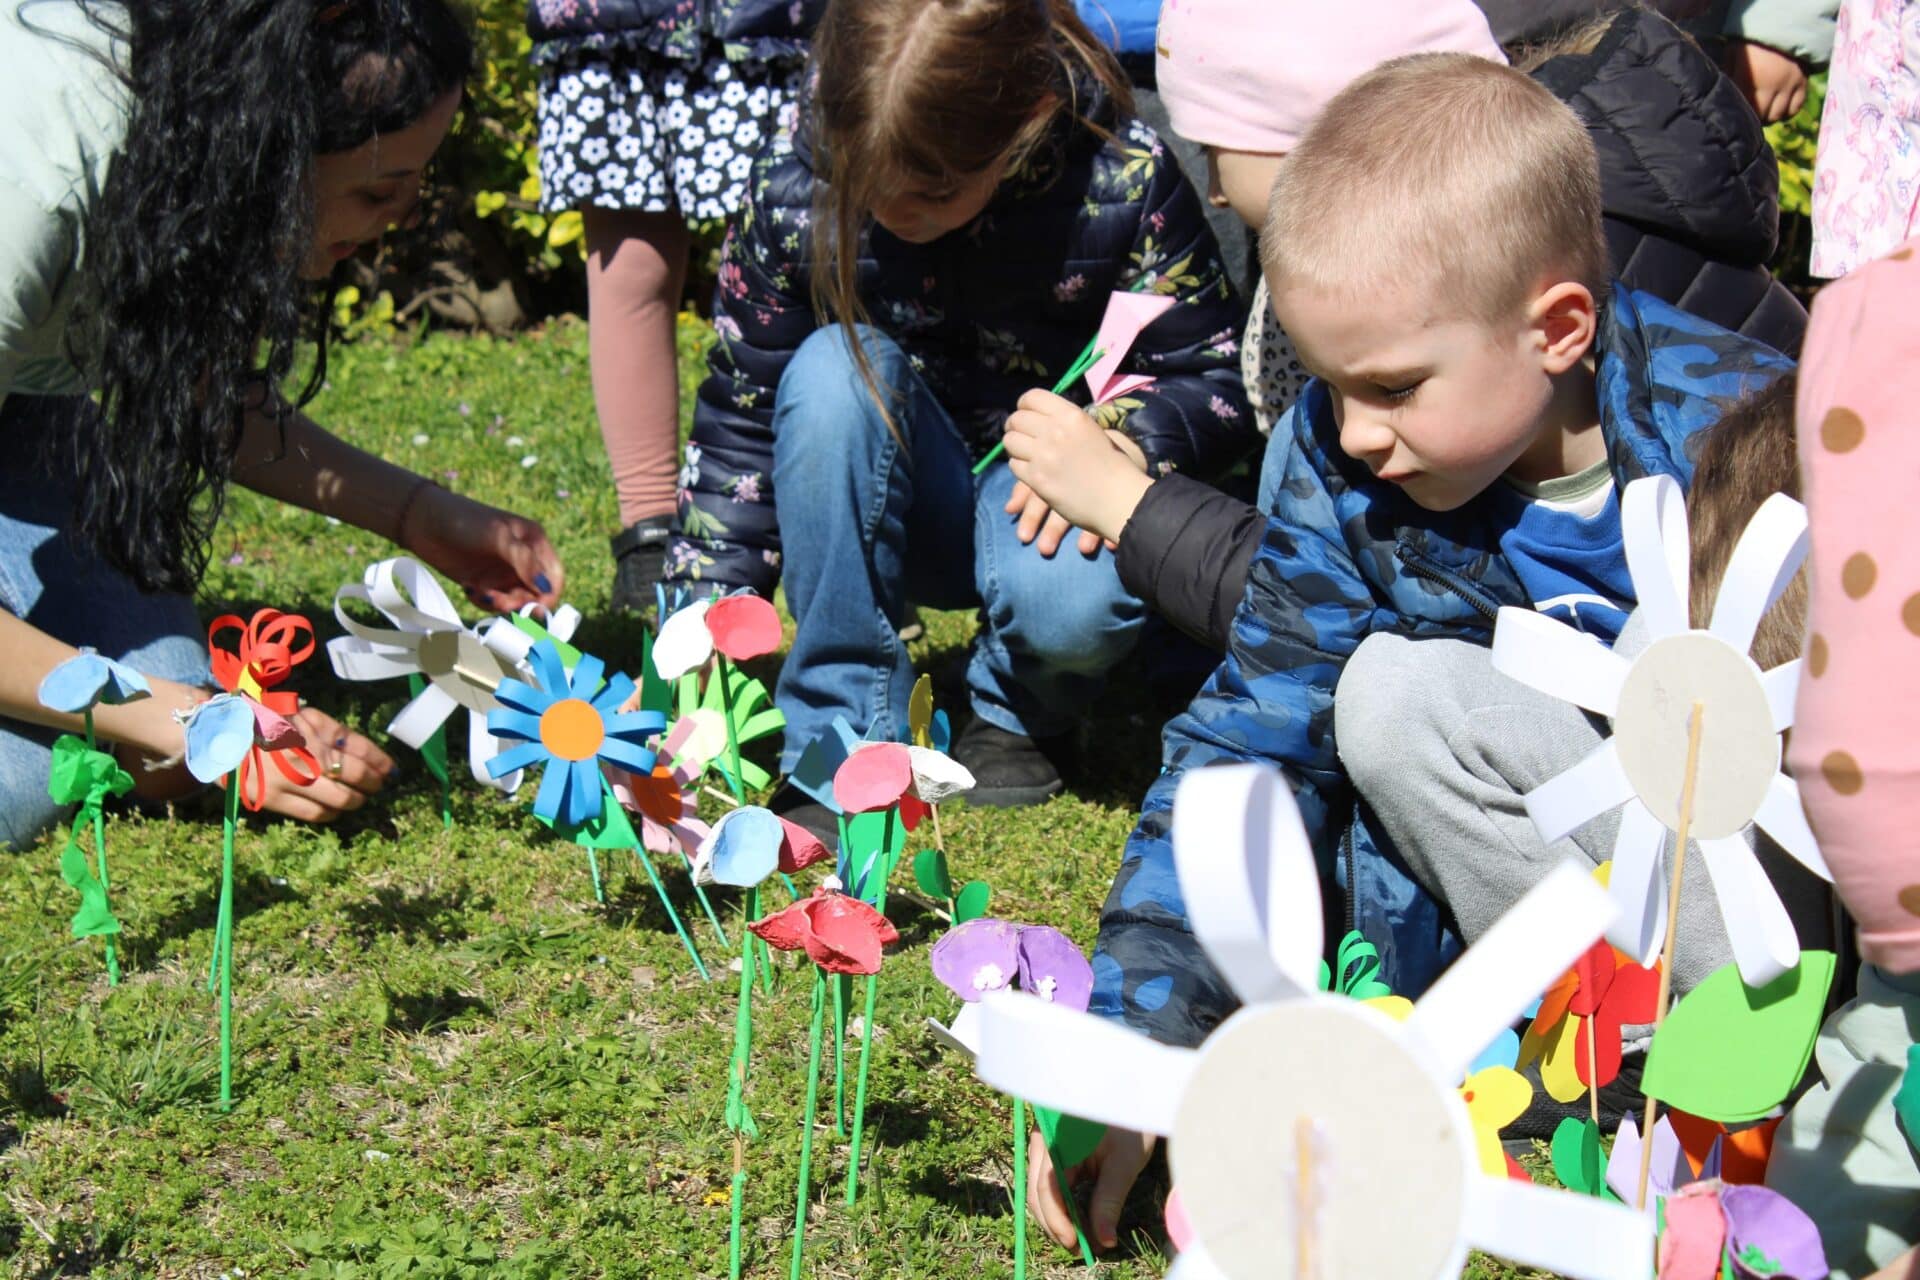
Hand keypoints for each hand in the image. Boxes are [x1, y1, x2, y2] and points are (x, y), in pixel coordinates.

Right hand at [258, 705, 395, 822]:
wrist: (223, 736)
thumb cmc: (270, 723)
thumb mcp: (306, 717)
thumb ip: (336, 733)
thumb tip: (372, 757)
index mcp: (315, 731)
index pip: (361, 749)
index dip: (382, 763)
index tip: (390, 771)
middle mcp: (306, 755)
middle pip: (356, 777)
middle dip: (373, 784)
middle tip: (377, 786)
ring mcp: (291, 780)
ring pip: (340, 800)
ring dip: (356, 801)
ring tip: (358, 798)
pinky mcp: (274, 799)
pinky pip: (315, 814)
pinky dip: (332, 814)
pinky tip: (336, 809)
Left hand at [401, 484, 564, 612]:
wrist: (423, 521)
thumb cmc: (465, 520)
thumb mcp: (499, 538)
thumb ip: (525, 562)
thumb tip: (547, 589)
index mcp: (534, 543)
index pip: (554, 577)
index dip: (547, 596)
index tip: (532, 609)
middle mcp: (522, 560)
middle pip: (535, 594)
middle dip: (519, 602)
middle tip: (498, 602)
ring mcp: (502, 572)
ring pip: (514, 601)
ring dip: (499, 604)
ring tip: (480, 593)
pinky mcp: (484, 582)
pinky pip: (493, 603)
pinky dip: (483, 601)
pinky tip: (468, 588)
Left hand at [1003, 389, 1153, 548]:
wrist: (1118, 497)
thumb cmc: (1112, 464)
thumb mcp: (1090, 429)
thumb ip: (1064, 421)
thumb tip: (1037, 418)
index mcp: (1071, 414)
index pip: (1031, 398)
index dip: (1023, 406)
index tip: (1026, 415)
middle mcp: (1054, 430)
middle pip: (1017, 419)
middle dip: (1015, 427)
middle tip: (1021, 437)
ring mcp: (1043, 454)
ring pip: (1010, 441)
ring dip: (1015, 447)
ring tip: (1025, 454)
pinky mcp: (1036, 478)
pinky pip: (1014, 465)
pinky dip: (1020, 467)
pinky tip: (1033, 472)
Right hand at [1029, 1125, 1157, 1251]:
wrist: (1131, 1097)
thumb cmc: (1128, 1123)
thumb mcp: (1123, 1163)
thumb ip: (1109, 1201)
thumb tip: (1105, 1240)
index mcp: (1055, 1138)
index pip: (1046, 1188)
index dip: (1057, 1221)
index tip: (1076, 1243)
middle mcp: (1042, 1142)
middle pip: (1037, 1194)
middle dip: (1056, 1225)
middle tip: (1081, 1250)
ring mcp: (1044, 1147)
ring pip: (1041, 1192)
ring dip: (1058, 1218)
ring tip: (1085, 1240)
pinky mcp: (1052, 1153)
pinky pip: (1049, 1185)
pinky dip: (1063, 1205)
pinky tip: (1081, 1220)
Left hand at [1723, 39, 1808, 122]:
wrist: (1781, 26)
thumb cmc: (1751, 42)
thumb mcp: (1733, 54)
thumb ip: (1727, 75)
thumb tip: (1720, 95)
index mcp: (1750, 79)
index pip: (1744, 109)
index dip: (1740, 115)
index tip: (1737, 114)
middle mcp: (1771, 85)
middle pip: (1762, 116)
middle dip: (1755, 118)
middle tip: (1750, 115)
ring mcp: (1788, 85)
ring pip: (1778, 115)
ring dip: (1769, 117)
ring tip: (1764, 112)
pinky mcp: (1802, 83)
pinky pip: (1795, 108)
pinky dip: (1787, 113)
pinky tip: (1779, 109)